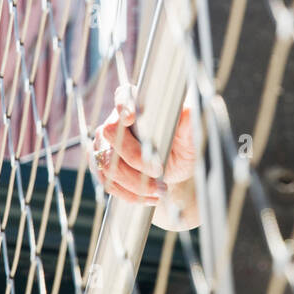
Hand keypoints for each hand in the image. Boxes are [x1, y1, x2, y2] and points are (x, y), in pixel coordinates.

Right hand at [89, 87, 196, 204]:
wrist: (176, 170)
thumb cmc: (182, 144)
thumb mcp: (190, 133)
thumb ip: (187, 121)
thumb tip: (186, 111)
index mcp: (135, 104)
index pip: (122, 96)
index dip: (122, 105)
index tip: (131, 117)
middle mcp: (114, 122)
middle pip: (111, 135)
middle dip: (135, 157)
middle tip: (159, 170)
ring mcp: (104, 146)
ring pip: (108, 165)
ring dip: (134, 182)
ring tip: (159, 189)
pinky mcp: (103, 169)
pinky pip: (109, 184)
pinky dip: (130, 194)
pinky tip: (149, 197)